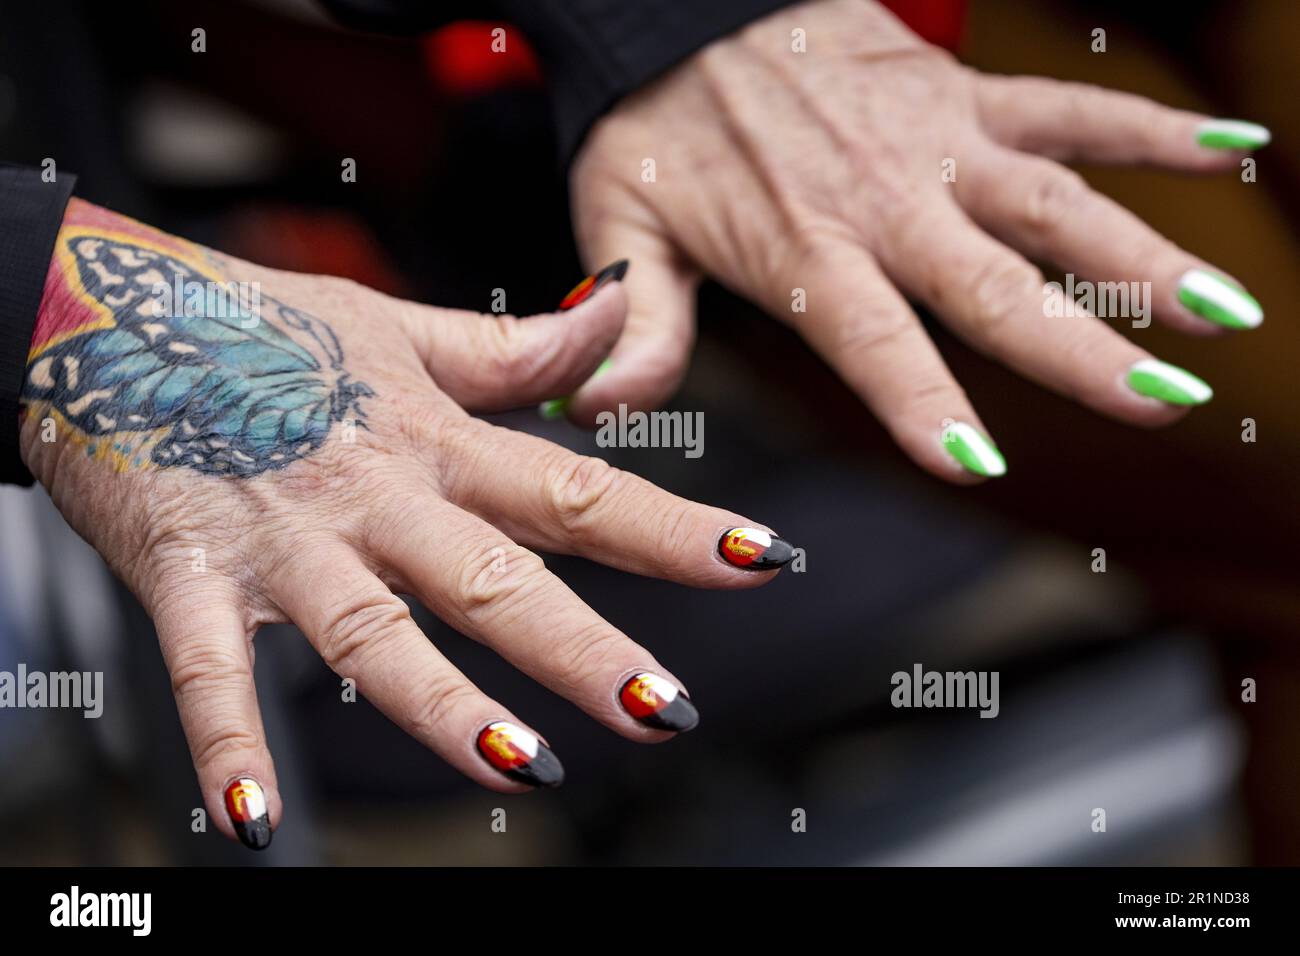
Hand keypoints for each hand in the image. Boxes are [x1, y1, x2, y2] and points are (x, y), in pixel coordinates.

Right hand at [20, 200, 793, 848]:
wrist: (104, 315)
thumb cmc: (262, 329)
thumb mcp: (401, 328)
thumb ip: (515, 346)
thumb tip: (611, 312)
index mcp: (436, 438)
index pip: (575, 487)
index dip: (674, 528)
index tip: (762, 560)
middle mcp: (377, 493)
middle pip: (496, 576)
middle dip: (586, 647)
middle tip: (667, 710)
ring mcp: (284, 537)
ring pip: (377, 630)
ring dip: (444, 701)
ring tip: (519, 765)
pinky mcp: (188, 569)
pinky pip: (210, 670)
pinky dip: (230, 744)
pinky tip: (253, 823)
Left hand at [567, 0, 1265, 480]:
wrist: (684, 9)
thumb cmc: (656, 124)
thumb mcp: (622, 227)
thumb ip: (635, 325)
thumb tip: (596, 406)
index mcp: (807, 249)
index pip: (874, 342)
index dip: (922, 405)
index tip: (976, 466)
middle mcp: (887, 202)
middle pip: (996, 286)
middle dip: (1083, 349)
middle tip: (1165, 400)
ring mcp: (938, 144)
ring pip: (1058, 203)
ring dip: (1147, 255)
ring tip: (1224, 314)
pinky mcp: (965, 95)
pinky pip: (1071, 107)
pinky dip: (1151, 130)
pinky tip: (1231, 152)